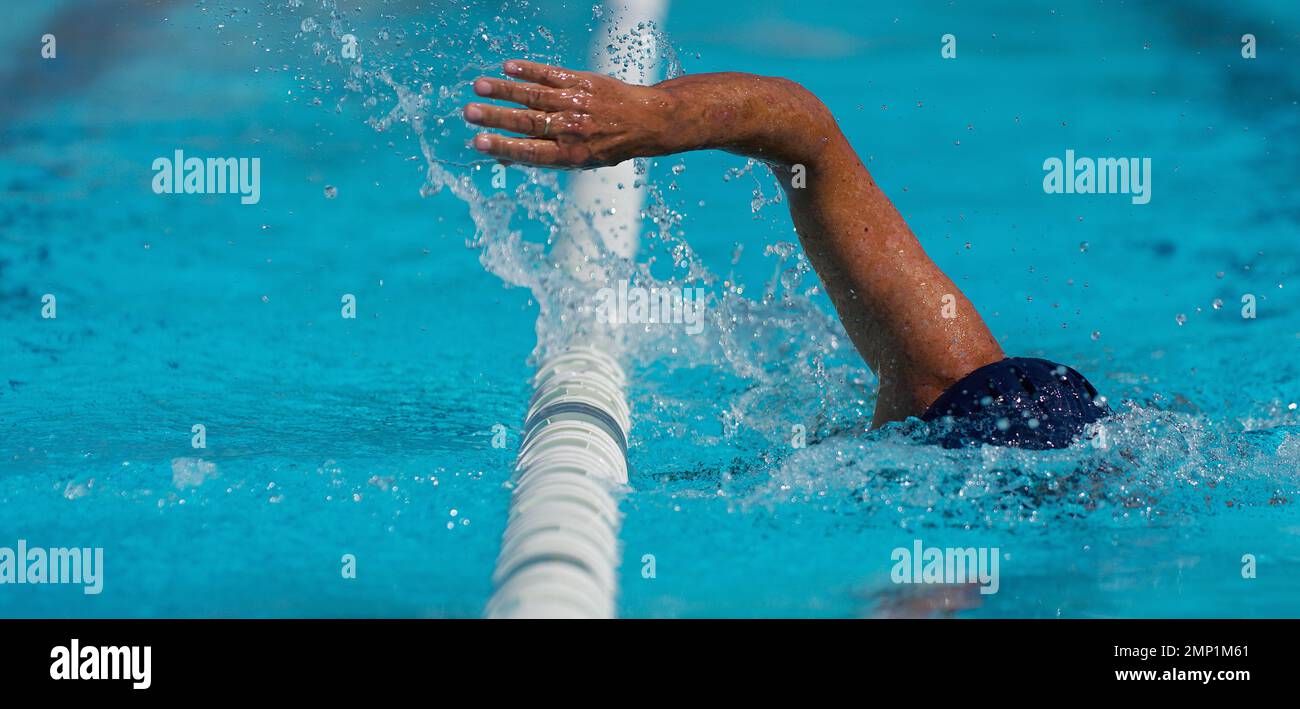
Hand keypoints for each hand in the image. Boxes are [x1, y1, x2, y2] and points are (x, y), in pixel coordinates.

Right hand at [463, 59, 674, 168]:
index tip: (478, 142)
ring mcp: (575, 103)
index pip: (530, 151)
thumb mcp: (578, 162)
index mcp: (569, 154)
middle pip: (528, 122)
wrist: (644, 121)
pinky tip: (508, 66)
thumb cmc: (607, 145)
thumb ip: (541, 158)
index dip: (503, 147)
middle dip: (496, 117)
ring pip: (535, 96)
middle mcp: (571, 128)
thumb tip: (501, 158)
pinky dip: (530, 70)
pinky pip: (551, 74)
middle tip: (468, 112)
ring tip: (478, 86)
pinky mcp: (581, 82)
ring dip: (505, 90)